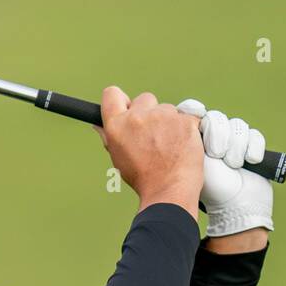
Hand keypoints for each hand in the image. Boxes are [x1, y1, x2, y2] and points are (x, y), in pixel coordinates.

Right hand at [96, 86, 202, 218]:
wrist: (168, 191)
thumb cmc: (143, 179)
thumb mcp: (118, 158)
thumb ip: (110, 136)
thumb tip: (99, 124)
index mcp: (117, 125)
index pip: (111, 94)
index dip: (121, 100)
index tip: (128, 108)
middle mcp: (138, 117)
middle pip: (144, 99)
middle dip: (149, 113)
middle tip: (154, 136)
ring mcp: (163, 116)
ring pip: (167, 108)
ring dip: (169, 122)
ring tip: (169, 146)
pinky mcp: (185, 120)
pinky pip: (186, 117)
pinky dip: (186, 128)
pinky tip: (182, 145)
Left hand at [177, 99, 274, 236]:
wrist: (235, 207)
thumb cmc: (208, 189)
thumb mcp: (190, 161)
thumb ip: (183, 139)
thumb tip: (179, 117)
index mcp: (191, 140)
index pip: (192, 112)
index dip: (194, 111)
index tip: (197, 115)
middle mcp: (211, 139)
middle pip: (216, 118)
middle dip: (218, 135)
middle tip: (216, 154)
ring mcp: (232, 143)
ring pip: (237, 126)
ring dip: (235, 146)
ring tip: (232, 166)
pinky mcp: (251, 148)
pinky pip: (254, 135)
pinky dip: (253, 148)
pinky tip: (249, 161)